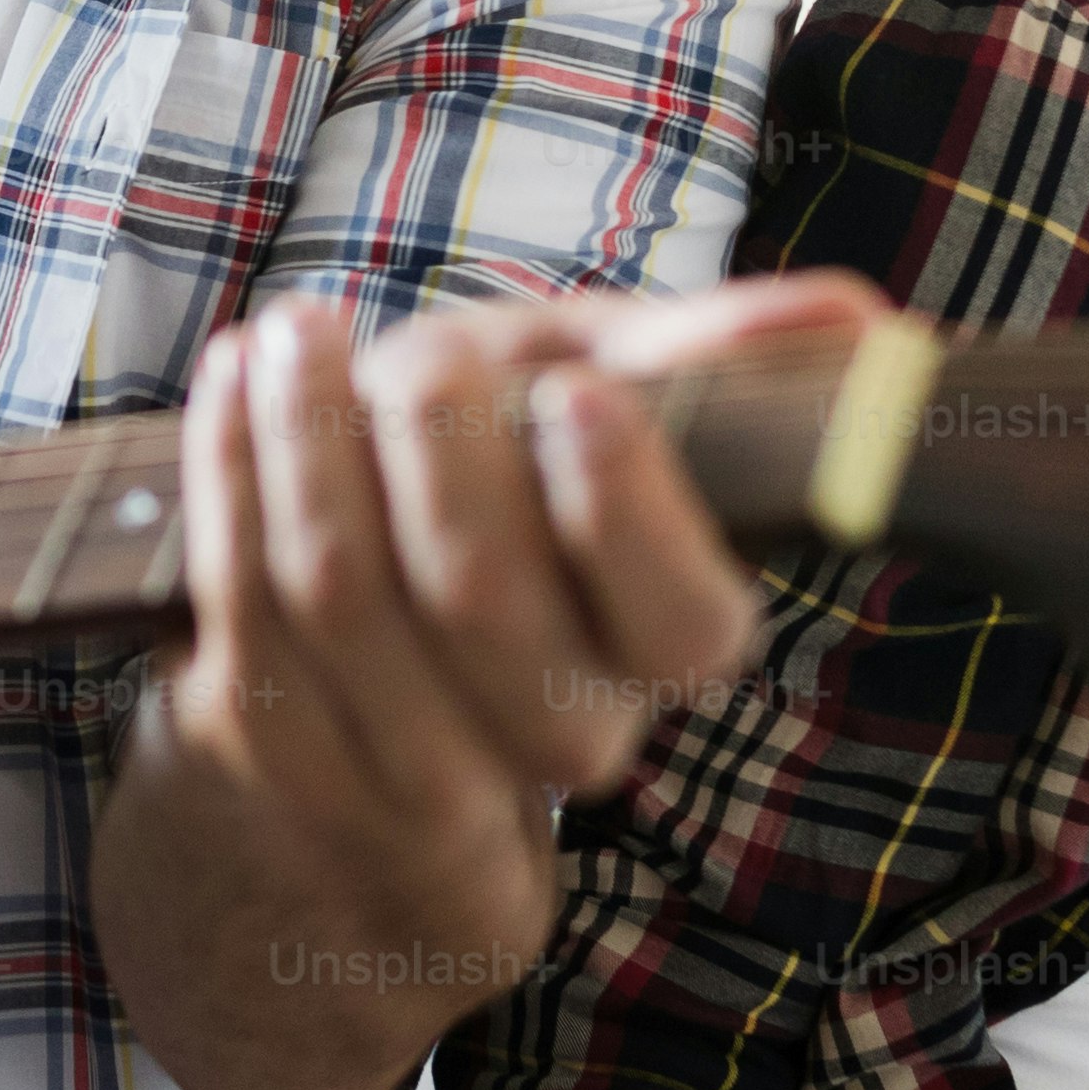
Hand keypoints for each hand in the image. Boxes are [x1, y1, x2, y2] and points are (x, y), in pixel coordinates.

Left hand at [155, 271, 885, 924]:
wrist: (369, 646)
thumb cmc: (517, 485)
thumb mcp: (615, 407)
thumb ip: (716, 366)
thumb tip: (858, 325)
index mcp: (661, 648)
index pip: (676, 622)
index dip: (624, 513)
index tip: (580, 395)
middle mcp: (552, 733)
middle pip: (487, 608)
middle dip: (446, 460)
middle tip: (429, 350)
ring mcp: (407, 764)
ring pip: (345, 606)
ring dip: (311, 448)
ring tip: (301, 334)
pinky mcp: (278, 748)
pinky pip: (240, 614)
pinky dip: (230, 479)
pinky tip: (237, 380)